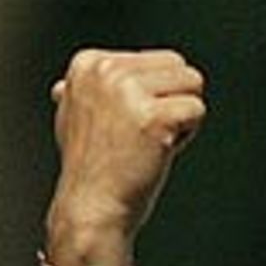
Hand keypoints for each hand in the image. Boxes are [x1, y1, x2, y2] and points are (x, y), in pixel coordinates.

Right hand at [46, 48, 205, 265]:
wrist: (92, 205)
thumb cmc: (92, 167)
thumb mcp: (76, 114)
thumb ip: (90, 91)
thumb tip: (68, 85)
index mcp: (89, 62)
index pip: (159, 59)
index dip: (155, 96)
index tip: (127, 124)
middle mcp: (107, 71)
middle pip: (180, 67)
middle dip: (174, 101)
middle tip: (146, 134)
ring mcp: (129, 92)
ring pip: (193, 85)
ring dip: (182, 117)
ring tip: (152, 141)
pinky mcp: (153, 117)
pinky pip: (197, 110)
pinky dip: (187, 135)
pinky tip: (161, 151)